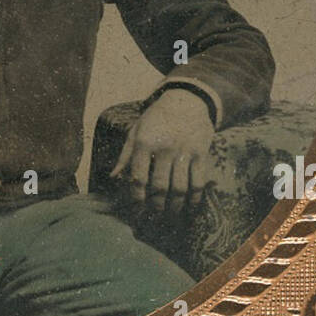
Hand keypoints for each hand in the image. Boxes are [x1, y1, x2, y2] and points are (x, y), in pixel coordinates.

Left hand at [110, 88, 214, 220]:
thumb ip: (125, 155)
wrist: (187, 99)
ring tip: (171, 215)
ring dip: (175, 206)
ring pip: (180, 188)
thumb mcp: (136, 130)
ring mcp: (184, 151)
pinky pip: (199, 182)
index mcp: (144, 143)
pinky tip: (190, 206)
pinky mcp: (201, 153)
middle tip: (155, 216)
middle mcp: (164, 148)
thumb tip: (114, 177)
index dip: (137, 198)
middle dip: (157, 207)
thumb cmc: (157, 117)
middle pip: (160, 187)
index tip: (137, 210)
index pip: (138, 178)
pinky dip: (195, 198)